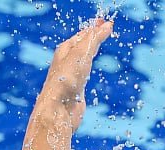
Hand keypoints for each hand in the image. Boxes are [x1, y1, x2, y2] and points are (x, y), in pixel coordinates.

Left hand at [33, 18, 112, 133]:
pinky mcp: (74, 92)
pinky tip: (88, 71)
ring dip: (88, 53)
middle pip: (79, 47)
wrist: (58, 111)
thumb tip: (107, 25)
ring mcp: (69, 77)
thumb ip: (94, 38)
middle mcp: (65, 63)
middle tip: (103, 31)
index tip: (104, 24)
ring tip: (96, 47)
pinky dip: (87, 69)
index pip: (81, 35)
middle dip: (90, 39)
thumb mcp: (82, 53)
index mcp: (64, 51)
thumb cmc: (66, 80)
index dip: (93, 29)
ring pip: (80, 61)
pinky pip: (82, 76)